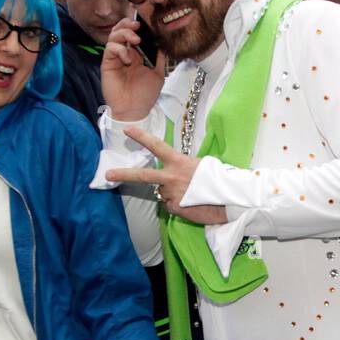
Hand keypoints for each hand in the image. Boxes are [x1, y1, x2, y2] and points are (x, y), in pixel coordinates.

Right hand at [101, 16, 166, 121]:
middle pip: (121, 30)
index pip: (133, 33)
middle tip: (137, 26)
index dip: (136, 25)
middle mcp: (125, 54)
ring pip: (114, 36)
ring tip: (135, 39)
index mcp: (137, 54)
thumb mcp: (158, 74)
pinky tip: (128, 58)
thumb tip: (163, 42)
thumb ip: (159, 58)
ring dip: (124, 33)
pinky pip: (110, 48)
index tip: (145, 21)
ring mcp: (115, 58)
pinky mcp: (107, 64)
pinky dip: (119, 49)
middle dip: (128, 24)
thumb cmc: (145, 95)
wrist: (134, 111)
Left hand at [103, 125, 220, 220]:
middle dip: (123, 174)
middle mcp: (172, 178)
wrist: (232, 198)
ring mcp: (172, 195)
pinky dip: (178, 205)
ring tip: (191, 194)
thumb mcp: (201, 166)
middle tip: (107, 175)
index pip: (156, 146)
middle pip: (143, 176)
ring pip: (162, 194)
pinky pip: (171, 205)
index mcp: (179, 162)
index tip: (127, 130)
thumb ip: (183, 168)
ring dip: (171, 194)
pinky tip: (192, 203)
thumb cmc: (220, 179)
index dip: (141, 137)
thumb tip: (172, 176)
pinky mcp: (175, 209)